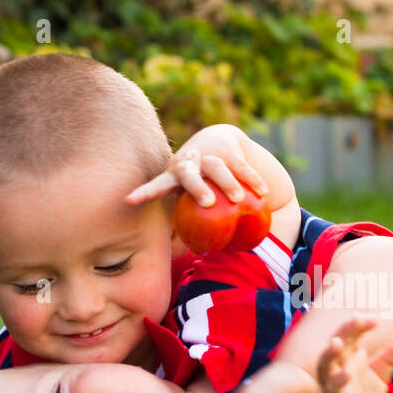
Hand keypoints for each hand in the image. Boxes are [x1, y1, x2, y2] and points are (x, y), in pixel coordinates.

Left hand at [126, 124, 268, 207]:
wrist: (220, 139)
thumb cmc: (200, 179)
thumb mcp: (187, 193)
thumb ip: (185, 217)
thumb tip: (179, 253)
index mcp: (174, 177)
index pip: (157, 186)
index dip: (145, 193)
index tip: (130, 200)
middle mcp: (190, 164)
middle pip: (188, 173)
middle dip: (196, 187)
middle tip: (208, 202)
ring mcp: (209, 155)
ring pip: (216, 167)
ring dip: (227, 183)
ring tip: (239, 198)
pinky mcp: (230, 149)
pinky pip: (242, 165)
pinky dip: (252, 179)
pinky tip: (262, 192)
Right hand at [312, 315, 392, 392]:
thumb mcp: (378, 378)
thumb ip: (388, 359)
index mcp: (348, 358)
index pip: (352, 336)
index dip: (361, 325)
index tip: (375, 318)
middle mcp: (336, 368)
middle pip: (336, 343)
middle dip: (346, 330)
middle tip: (359, 318)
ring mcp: (331, 386)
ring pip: (325, 365)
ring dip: (330, 353)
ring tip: (337, 341)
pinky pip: (332, 392)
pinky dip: (337, 382)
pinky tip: (347, 374)